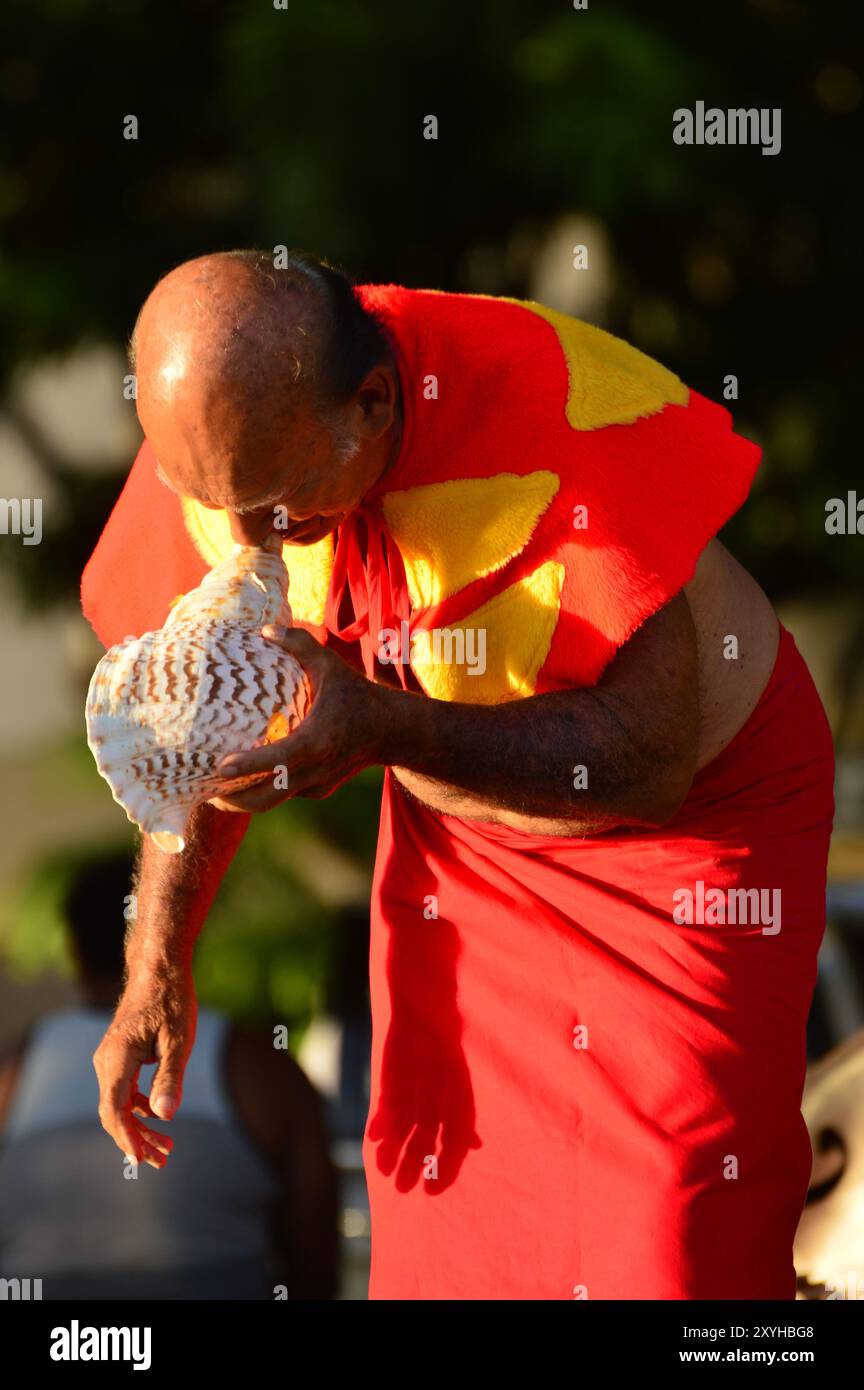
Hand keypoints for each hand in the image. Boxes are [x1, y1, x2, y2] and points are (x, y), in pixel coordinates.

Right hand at [92, 964, 196, 1168]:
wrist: (158, 969)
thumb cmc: (171, 1000)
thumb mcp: (178, 1039)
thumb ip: (170, 1076)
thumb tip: (165, 1115)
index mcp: (117, 1058)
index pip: (113, 1109)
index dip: (127, 1138)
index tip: (144, 1158)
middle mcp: (106, 1061)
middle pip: (112, 1112)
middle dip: (136, 1139)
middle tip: (163, 1159)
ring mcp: (109, 1059)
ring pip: (117, 1104)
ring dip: (138, 1127)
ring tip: (165, 1147)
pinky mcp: (118, 1057)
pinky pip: (121, 1091)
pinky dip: (137, 1109)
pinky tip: (157, 1116)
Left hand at [211, 625, 386, 810]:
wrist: (389, 729)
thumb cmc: (356, 694)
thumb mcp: (329, 665)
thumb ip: (299, 644)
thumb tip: (264, 630)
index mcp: (318, 740)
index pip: (280, 758)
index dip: (249, 765)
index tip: (221, 767)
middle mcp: (316, 769)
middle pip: (266, 798)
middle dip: (232, 800)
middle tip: (204, 787)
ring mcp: (316, 784)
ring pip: (272, 802)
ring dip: (242, 801)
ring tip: (215, 791)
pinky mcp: (318, 790)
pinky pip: (284, 794)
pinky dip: (263, 790)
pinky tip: (244, 780)